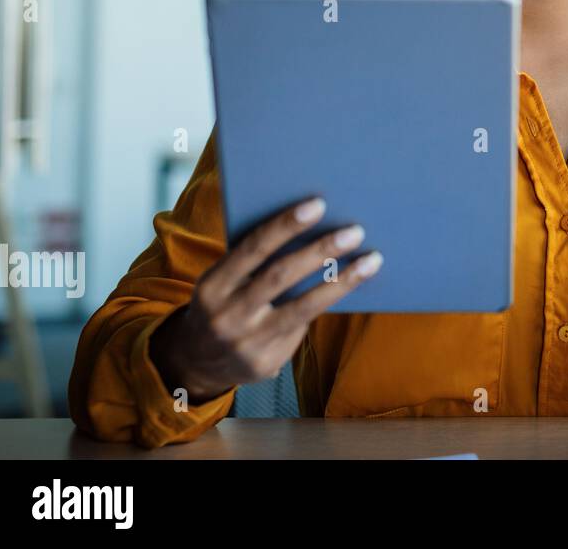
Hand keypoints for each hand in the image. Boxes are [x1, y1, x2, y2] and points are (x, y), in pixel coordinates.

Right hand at [149, 196, 382, 404]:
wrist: (196, 361)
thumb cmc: (224, 303)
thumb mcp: (224, 281)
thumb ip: (255, 261)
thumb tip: (313, 227)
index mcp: (213, 285)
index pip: (253, 248)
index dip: (286, 225)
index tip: (318, 205)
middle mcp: (226, 315)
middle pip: (281, 276)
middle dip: (321, 251)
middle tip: (354, 231)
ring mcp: (246, 343)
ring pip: (303, 307)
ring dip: (342, 281)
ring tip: (371, 260)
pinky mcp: (265, 363)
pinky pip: (303, 329)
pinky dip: (328, 304)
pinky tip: (352, 286)